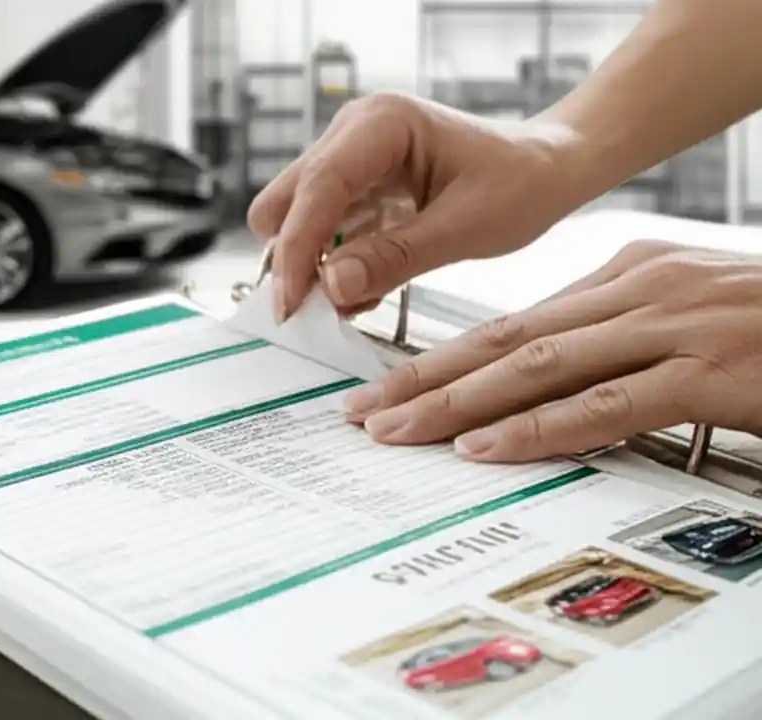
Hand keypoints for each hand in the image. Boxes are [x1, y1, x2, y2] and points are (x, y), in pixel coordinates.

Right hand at [247, 92, 587, 321]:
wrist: (549, 166)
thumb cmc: (522, 183)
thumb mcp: (467, 228)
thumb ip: (396, 258)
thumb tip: (331, 288)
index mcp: (381, 124)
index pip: (317, 187)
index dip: (297, 250)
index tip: (290, 307)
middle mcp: (353, 132)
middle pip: (285, 200)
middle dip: (292, 258)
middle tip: (315, 311)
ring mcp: (348, 157)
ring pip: (294, 218)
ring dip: (312, 265)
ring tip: (352, 301)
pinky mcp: (354, 185)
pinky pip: (321, 230)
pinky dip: (332, 264)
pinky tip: (365, 286)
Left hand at [341, 240, 761, 461]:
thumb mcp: (686, 320)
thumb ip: (620, 342)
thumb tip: (550, 382)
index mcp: (629, 277)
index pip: (514, 322)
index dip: (443, 357)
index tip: (388, 386)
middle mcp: (639, 292)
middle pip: (507, 340)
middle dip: (426, 378)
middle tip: (363, 411)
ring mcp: (674, 328)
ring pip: (539, 367)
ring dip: (458, 402)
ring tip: (398, 430)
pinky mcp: (709, 370)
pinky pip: (606, 404)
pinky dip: (538, 428)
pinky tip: (484, 446)